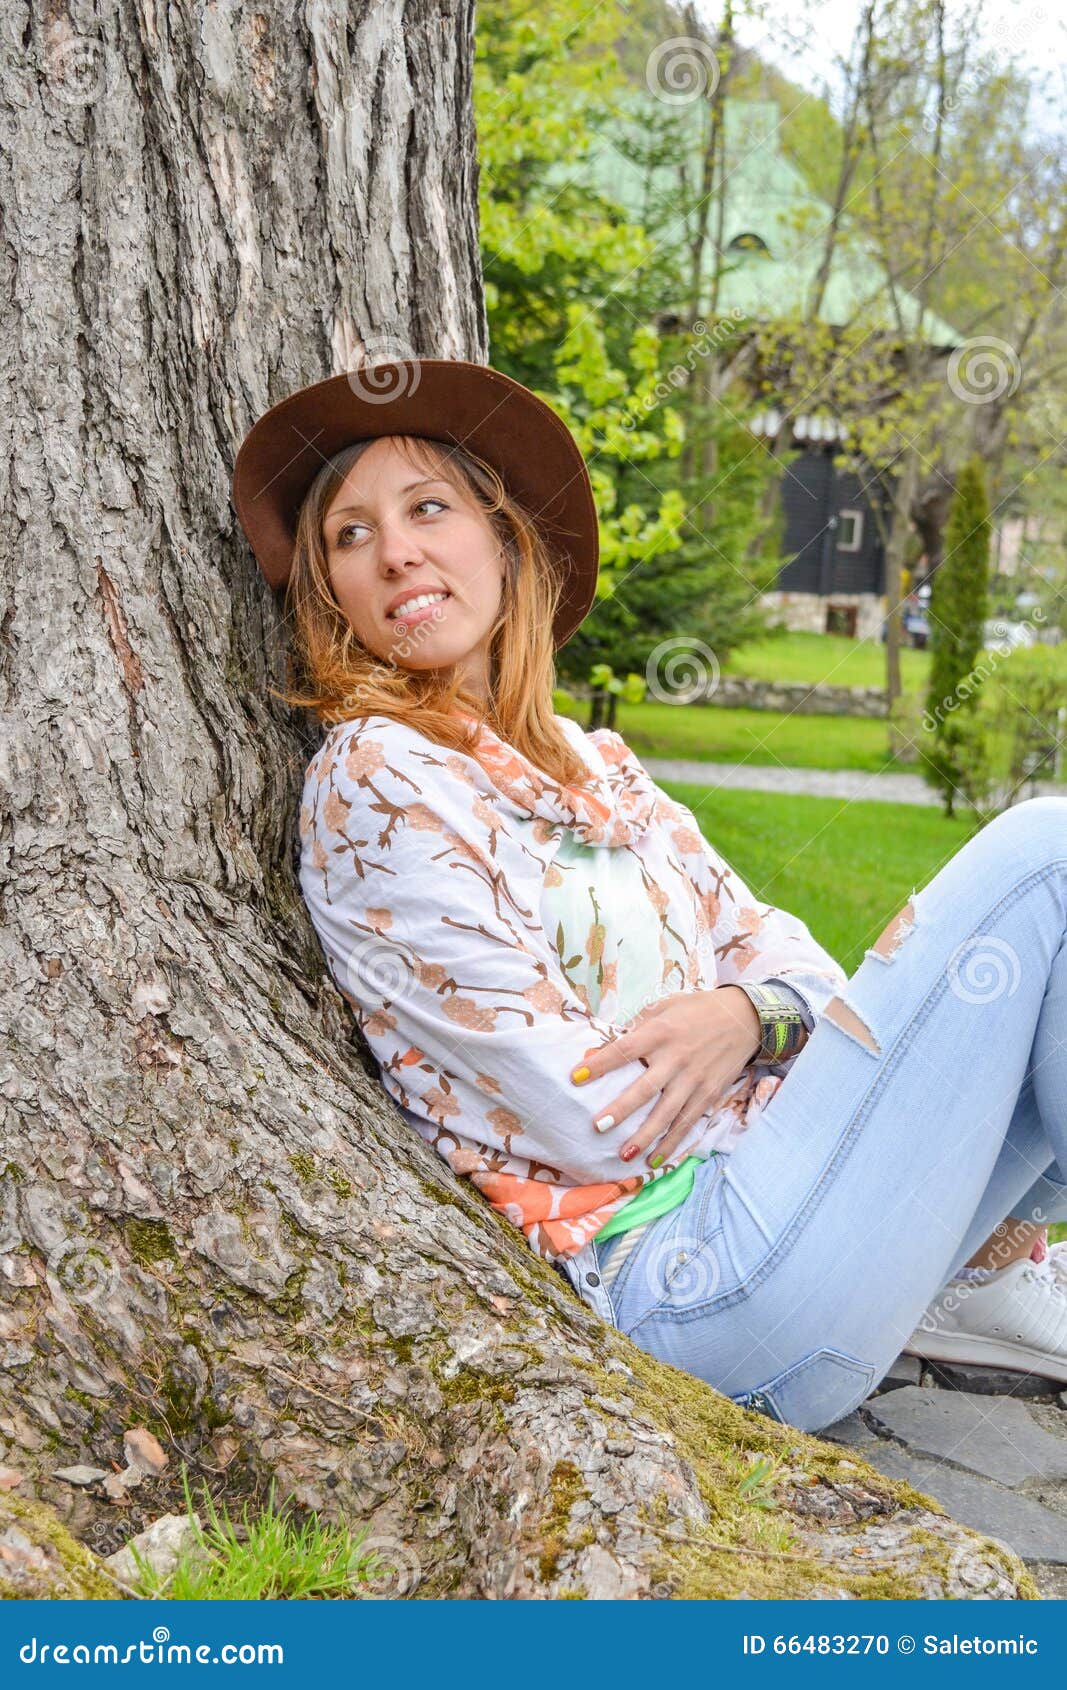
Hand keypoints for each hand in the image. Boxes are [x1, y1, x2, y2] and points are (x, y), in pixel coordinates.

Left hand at [570, 986, 761, 1169]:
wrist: (744, 1017)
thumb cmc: (697, 1010)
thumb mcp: (666, 1006)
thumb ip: (639, 1024)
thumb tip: (609, 1042)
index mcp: (661, 1032)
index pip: (625, 1049)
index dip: (601, 1064)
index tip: (576, 1077)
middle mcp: (677, 1058)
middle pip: (645, 1088)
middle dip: (621, 1109)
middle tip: (598, 1127)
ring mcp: (694, 1079)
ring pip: (667, 1113)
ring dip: (645, 1136)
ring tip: (624, 1154)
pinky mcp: (709, 1093)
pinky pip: (688, 1122)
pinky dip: (672, 1141)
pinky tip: (655, 1158)